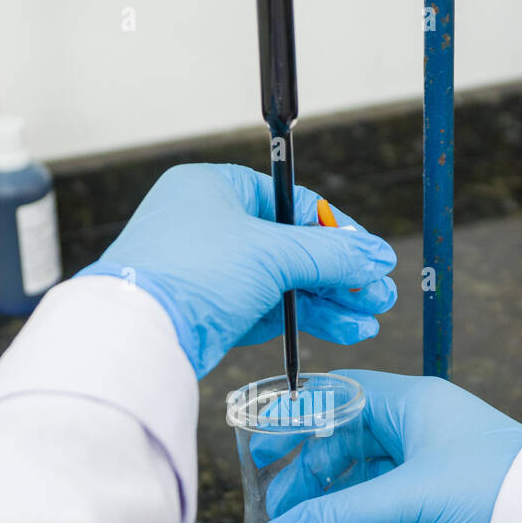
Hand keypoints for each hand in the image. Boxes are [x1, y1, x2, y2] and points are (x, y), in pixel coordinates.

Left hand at [77, 163, 397, 377]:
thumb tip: (374, 256)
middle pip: (293, 246)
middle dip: (340, 273)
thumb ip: (329, 254)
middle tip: (381, 293)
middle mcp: (210, 225)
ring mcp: (210, 271)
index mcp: (216, 188)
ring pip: (283, 282)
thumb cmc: (193, 273)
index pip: (294, 203)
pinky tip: (345, 328)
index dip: (339, 231)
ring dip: (330, 299)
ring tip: (371, 317)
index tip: (373, 256)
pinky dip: (305, 317)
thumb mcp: (272, 253)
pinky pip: (268, 308)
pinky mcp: (210, 311)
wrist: (141, 334)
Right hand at [258, 370, 521, 522]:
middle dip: (313, 480)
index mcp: (409, 401)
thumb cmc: (491, 486)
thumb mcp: (404, 501)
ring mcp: (438, 457)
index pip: (336, 396)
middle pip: (348, 443)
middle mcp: (421, 421)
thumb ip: (336, 518)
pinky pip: (399, 508)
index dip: (295, 421)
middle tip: (282, 512)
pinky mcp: (451, 492)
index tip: (262, 450)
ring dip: (341, 512)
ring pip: (371, 480)